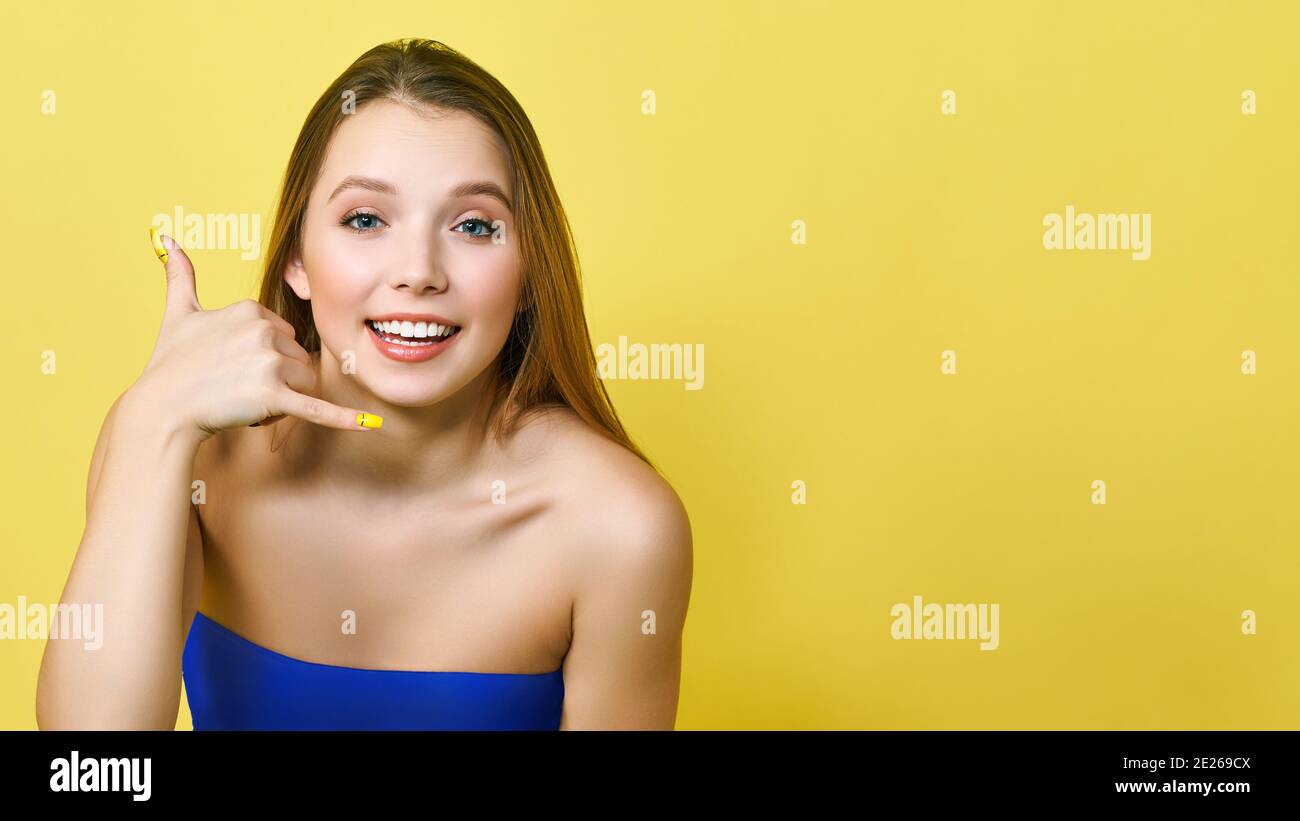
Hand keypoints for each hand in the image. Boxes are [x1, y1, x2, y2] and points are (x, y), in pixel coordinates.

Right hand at [133, 229, 380, 442]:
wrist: (162, 407)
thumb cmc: (171, 363)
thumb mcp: (178, 313)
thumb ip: (181, 276)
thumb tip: (168, 239)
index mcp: (251, 309)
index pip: (285, 336)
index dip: (266, 357)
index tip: (233, 365)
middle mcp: (264, 331)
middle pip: (298, 360)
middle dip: (278, 379)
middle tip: (237, 387)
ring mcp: (269, 363)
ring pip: (305, 384)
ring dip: (285, 399)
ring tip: (247, 402)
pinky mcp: (273, 395)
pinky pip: (316, 408)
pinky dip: (342, 419)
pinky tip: (370, 425)